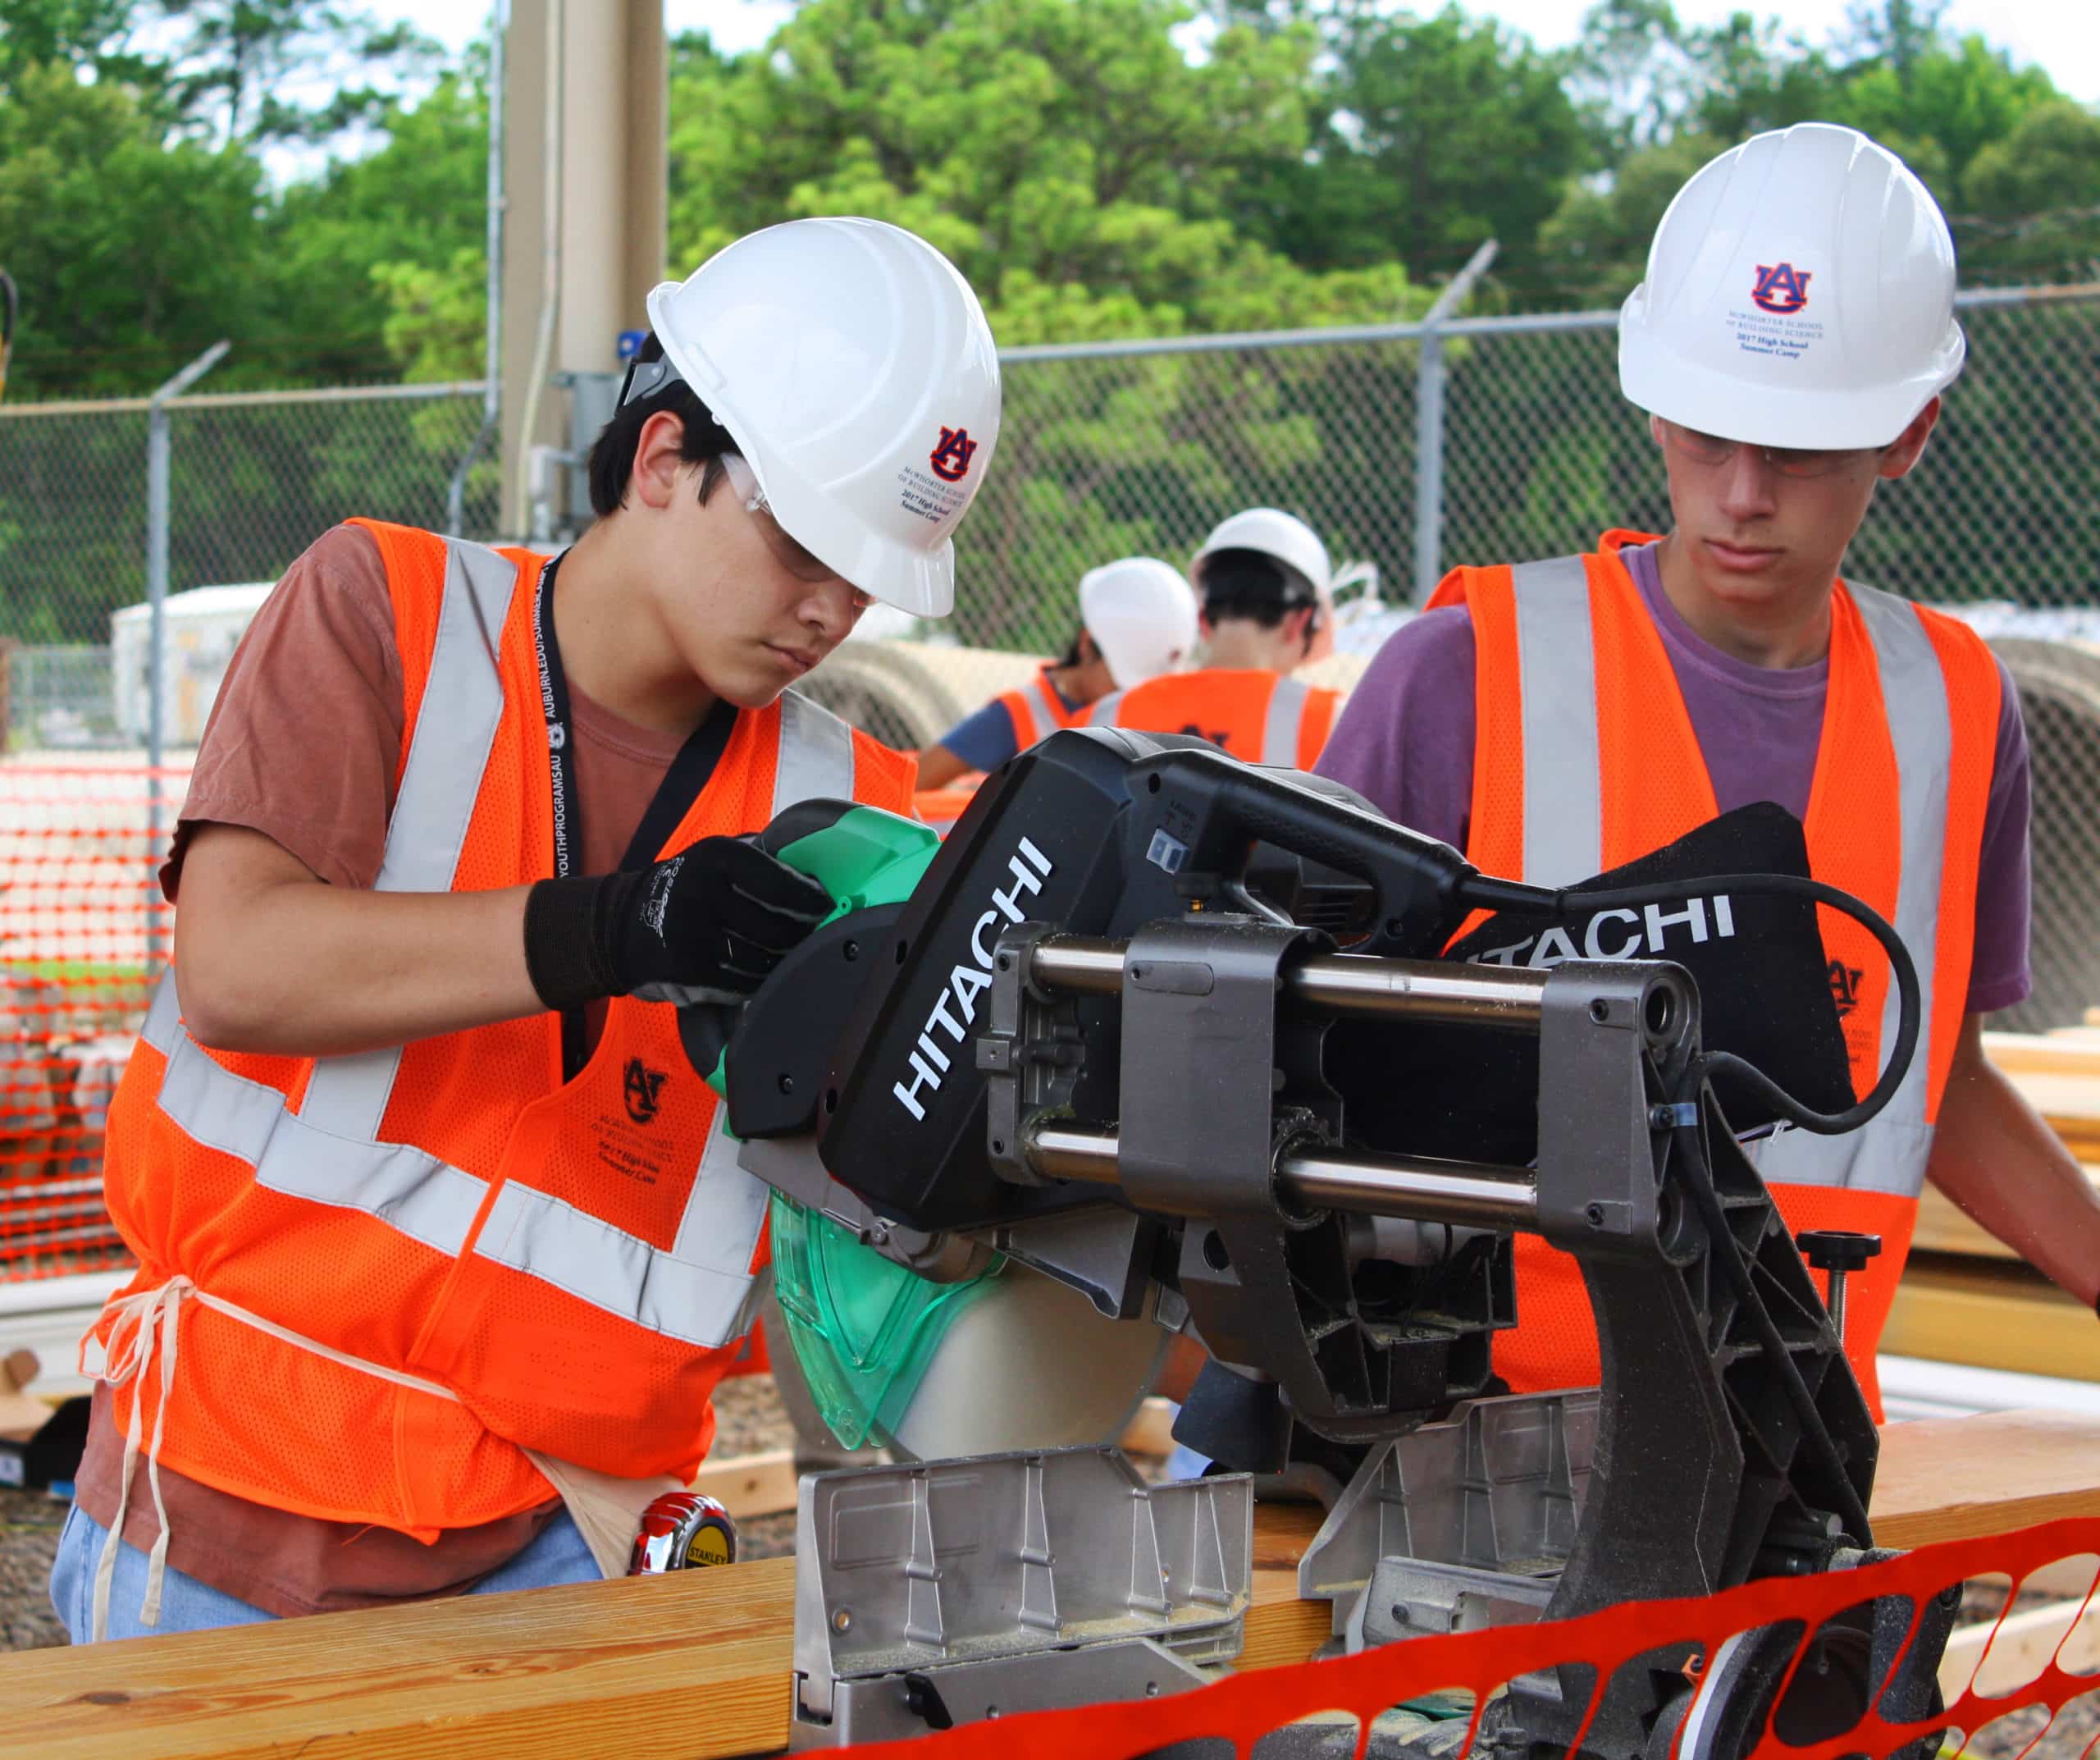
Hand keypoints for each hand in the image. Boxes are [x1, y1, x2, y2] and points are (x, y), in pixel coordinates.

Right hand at [524, 836, 832, 1010]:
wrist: (620, 923)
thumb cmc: (686, 887)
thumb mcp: (715, 858)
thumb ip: (761, 860)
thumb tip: (815, 876)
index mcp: (719, 856)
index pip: (782, 883)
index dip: (811, 901)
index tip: (827, 908)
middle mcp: (705, 890)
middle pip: (778, 927)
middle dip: (801, 938)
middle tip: (811, 941)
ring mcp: (694, 931)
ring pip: (763, 959)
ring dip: (781, 964)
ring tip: (787, 960)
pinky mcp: (687, 967)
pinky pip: (741, 982)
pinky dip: (757, 983)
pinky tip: (761, 977)